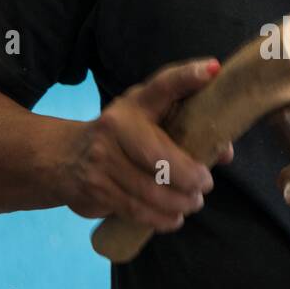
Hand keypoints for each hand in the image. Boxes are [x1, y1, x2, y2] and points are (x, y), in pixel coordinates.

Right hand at [60, 59, 232, 230]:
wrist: (65, 157)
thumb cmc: (122, 138)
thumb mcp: (147, 123)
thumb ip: (186, 130)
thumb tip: (224, 153)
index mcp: (135, 104)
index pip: (163, 86)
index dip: (187, 77)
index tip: (212, 70)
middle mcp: (115, 126)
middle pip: (160, 156)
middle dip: (190, 177)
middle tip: (205, 185)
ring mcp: (102, 159)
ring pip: (150, 189)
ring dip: (180, 202)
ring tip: (193, 203)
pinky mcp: (96, 188)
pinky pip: (136, 209)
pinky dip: (161, 218)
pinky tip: (174, 218)